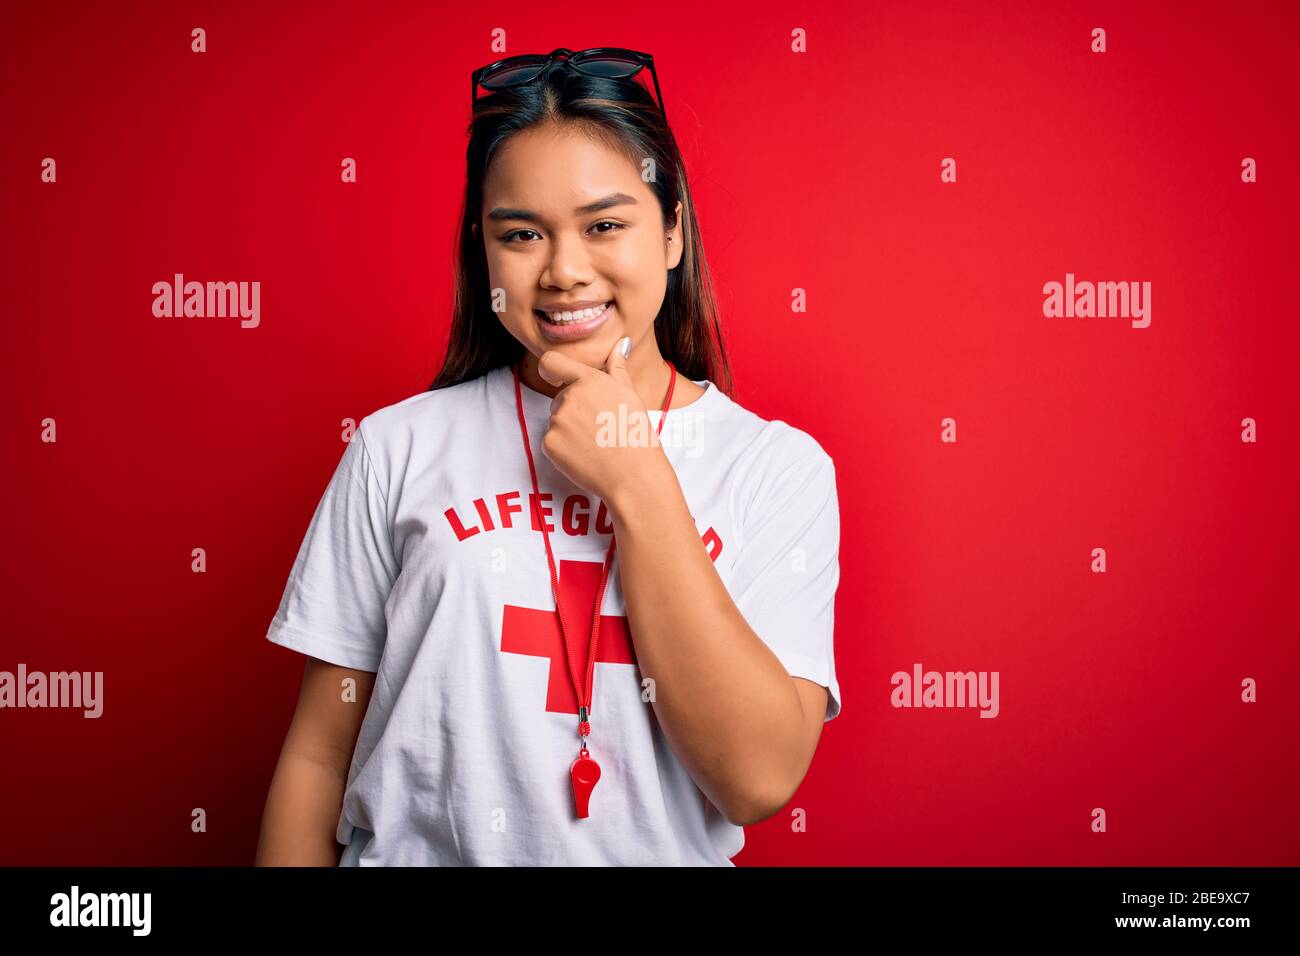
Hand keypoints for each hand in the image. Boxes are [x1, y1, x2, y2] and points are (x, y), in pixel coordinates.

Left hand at [536, 338, 672, 504]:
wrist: (633, 475)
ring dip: (570, 430)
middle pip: (559, 399)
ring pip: (556, 421)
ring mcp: (557, 421)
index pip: (552, 361)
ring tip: (596, 443)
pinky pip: (551, 441)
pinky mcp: (549, 444)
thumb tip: (620, 344)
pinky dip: (564, 449)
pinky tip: (586, 455)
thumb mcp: (630, 395)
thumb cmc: (636, 435)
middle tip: (599, 428)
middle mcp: (569, 397)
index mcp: (589, 380)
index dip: (550, 369)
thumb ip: (617, 367)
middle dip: (573, 411)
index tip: (554, 378)